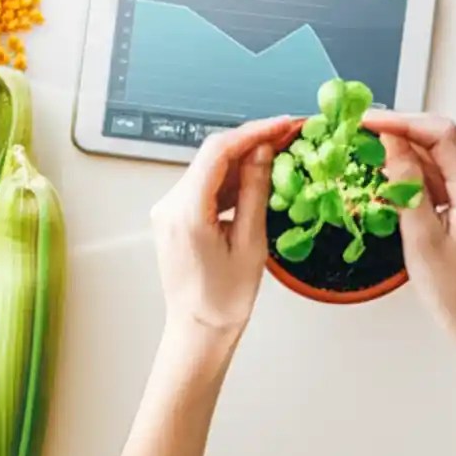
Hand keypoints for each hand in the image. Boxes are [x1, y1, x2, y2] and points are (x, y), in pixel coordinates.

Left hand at [150, 116, 293, 336]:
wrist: (197, 331)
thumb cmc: (224, 300)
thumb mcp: (251, 243)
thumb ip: (255, 191)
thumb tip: (262, 152)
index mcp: (186, 211)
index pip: (218, 151)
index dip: (253, 131)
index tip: (281, 124)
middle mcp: (170, 205)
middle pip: (212, 157)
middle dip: (251, 142)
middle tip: (287, 135)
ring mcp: (168, 210)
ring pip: (210, 170)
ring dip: (242, 161)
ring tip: (279, 155)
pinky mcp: (173, 216)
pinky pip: (204, 187)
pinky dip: (230, 180)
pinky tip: (256, 180)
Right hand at [363, 111, 455, 354]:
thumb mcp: (422, 239)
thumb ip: (406, 186)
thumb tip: (391, 145)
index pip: (441, 133)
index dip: (401, 122)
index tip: (367, 122)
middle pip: (439, 139)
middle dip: (398, 133)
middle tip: (359, 136)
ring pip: (437, 155)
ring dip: (403, 153)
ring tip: (367, 157)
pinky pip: (440, 173)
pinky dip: (414, 173)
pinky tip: (390, 181)